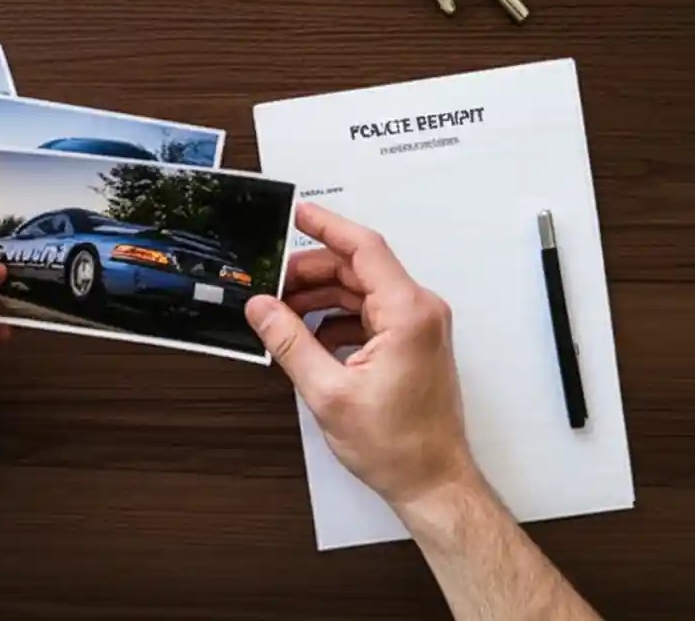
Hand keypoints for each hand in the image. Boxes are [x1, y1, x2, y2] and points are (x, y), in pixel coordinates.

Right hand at [244, 203, 477, 510]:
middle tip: (272, 286)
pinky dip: (336, 321)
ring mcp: (418, 327)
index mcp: (407, 313)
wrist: (432, 480)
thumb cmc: (400, 446)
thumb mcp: (328, 392)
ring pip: (359, 292)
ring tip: (283, 317)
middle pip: (357, 269)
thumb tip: (263, 309)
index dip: (327, 226)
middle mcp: (419, 312)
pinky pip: (367, 314)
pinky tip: (309, 341)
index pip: (364, 247)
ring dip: (320, 300)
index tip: (298, 213)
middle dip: (310, 273)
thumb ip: (290, 342)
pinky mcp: (411, 343)